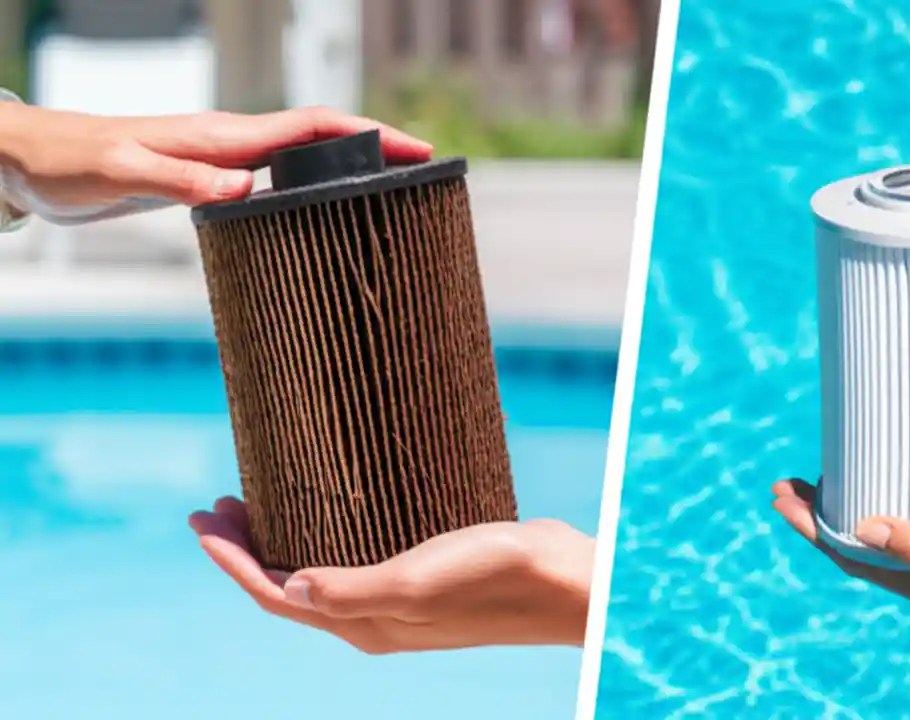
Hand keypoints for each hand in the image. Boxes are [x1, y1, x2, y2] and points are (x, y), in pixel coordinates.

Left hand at [0, 105, 432, 221]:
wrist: (30, 159)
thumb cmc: (70, 162)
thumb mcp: (121, 172)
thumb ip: (182, 179)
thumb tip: (248, 191)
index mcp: (222, 137)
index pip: (313, 127)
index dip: (369, 134)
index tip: (417, 150)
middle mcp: (231, 143)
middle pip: (323, 137)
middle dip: (377, 148)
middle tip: (425, 172)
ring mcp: (223, 161)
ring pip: (305, 158)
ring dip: (350, 167)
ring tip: (392, 190)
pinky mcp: (210, 179)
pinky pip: (279, 179)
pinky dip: (315, 187)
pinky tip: (323, 210)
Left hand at [189, 497, 592, 653]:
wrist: (563, 582)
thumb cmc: (495, 579)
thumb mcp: (417, 581)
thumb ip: (351, 590)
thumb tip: (287, 585)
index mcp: (364, 624)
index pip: (276, 596)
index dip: (233, 562)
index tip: (203, 519)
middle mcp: (374, 618)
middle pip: (290, 587)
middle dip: (248, 549)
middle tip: (221, 503)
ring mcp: (401, 600)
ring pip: (321, 574)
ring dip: (284, 542)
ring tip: (262, 503)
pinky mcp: (426, 577)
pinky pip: (357, 560)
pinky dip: (328, 537)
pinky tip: (335, 510)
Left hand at [771, 479, 909, 616]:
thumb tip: (862, 528)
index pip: (849, 558)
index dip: (811, 530)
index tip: (782, 497)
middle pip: (860, 543)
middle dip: (821, 514)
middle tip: (790, 480)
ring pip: (890, 525)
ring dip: (856, 500)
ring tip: (831, 470)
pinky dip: (901, 490)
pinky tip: (897, 463)